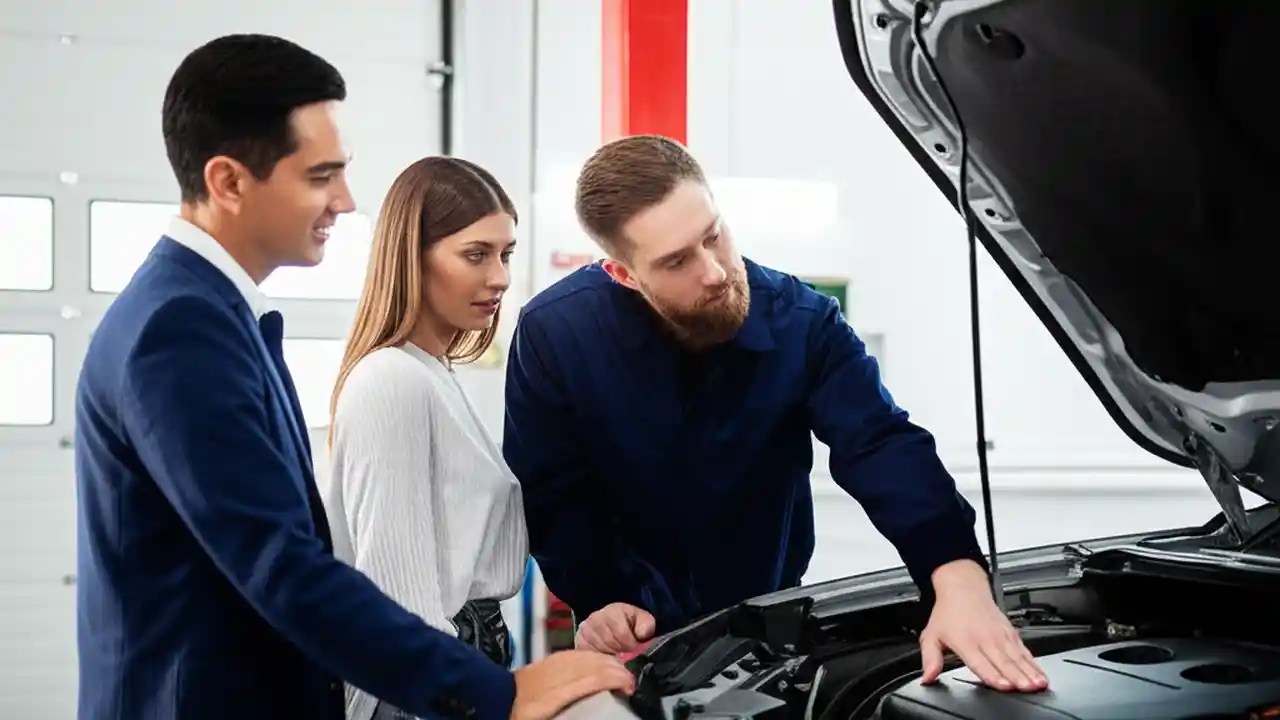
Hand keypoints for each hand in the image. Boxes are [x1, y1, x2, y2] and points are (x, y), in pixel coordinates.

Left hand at [510, 649, 635, 719]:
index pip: (594, 678)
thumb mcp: (543, 719)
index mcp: (556, 693)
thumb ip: (569, 712)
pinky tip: (602, 662)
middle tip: (631, 683)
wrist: (495, 695)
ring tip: (621, 673)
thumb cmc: (519, 713)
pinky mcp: (550, 659)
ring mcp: (553, 663)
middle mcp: (557, 673)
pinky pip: (578, 653)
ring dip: (609, 662)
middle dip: (618, 670)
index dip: (617, 679)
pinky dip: (595, 657)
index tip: (630, 687)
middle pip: (596, 664)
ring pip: (588, 656)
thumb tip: (590, 709)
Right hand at [575, 603, 655, 654]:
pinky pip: (590, 657)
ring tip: (617, 654)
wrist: (613, 624)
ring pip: (600, 652)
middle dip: (622, 651)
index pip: (622, 633)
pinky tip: (606, 656)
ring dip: (611, 656)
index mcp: (612, 611)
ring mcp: (584, 631)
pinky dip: (600, 659)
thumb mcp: (643, 621)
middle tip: (626, 652)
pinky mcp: (579, 642)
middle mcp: (595, 618)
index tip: (635, 647)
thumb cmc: (630, 623)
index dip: (632, 644)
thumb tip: (641, 635)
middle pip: (610, 644)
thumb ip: (646, 625)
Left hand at [919, 560, 1048, 692]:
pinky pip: (1024, 651)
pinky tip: (1041, 674)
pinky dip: (1034, 663)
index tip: (1004, 686)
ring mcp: (1001, 636)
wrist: (963, 587)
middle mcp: (986, 639)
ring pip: (1018, 657)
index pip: (981, 663)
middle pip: (1004, 662)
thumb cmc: (948, 613)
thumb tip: (926, 678)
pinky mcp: (1011, 633)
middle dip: (1017, 676)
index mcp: (966, 642)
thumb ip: (930, 659)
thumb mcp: (931, 635)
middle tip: (1028, 687)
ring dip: (1030, 671)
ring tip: (1040, 683)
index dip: (993, 676)